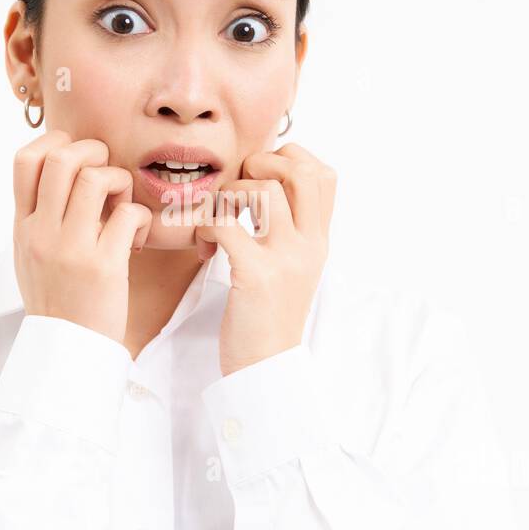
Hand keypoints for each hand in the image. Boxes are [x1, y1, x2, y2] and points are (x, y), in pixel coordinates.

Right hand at [11, 130, 152, 344]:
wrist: (66, 350)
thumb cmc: (56, 299)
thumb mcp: (29, 255)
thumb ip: (39, 216)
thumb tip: (59, 174)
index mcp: (23, 226)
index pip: (24, 160)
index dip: (55, 142)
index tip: (76, 157)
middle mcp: (41, 232)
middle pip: (61, 158)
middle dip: (93, 152)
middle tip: (106, 174)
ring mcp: (71, 248)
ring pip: (96, 179)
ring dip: (120, 182)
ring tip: (121, 207)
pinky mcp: (103, 266)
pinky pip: (128, 215)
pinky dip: (139, 220)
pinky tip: (134, 239)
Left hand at [194, 143, 336, 376]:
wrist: (266, 369)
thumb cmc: (269, 317)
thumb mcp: (294, 270)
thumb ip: (291, 232)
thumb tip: (268, 188)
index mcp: (319, 241)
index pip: (323, 174)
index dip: (288, 160)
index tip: (259, 179)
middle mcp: (309, 245)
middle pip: (299, 171)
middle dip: (259, 165)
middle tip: (237, 192)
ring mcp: (286, 260)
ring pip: (261, 191)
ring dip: (228, 196)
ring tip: (218, 221)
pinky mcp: (256, 276)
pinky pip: (226, 225)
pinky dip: (207, 226)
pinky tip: (204, 248)